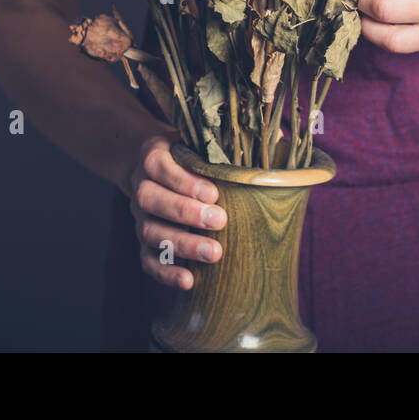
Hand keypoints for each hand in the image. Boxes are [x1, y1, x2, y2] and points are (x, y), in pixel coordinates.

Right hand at [127, 131, 225, 289]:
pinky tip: (189, 281)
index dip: (184, 181)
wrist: (153, 168)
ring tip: (214, 253)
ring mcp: (140, 216)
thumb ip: (229, 142)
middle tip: (219, 221)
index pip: (162, 167)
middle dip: (186, 212)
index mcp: (154, 157)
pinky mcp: (143, 241)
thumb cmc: (189, 155)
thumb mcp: (200, 140)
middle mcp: (142, 186)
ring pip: (150, 232)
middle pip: (151, 200)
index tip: (214, 192)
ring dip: (182, 245)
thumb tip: (278, 138)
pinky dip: (165, 272)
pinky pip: (147, 259)